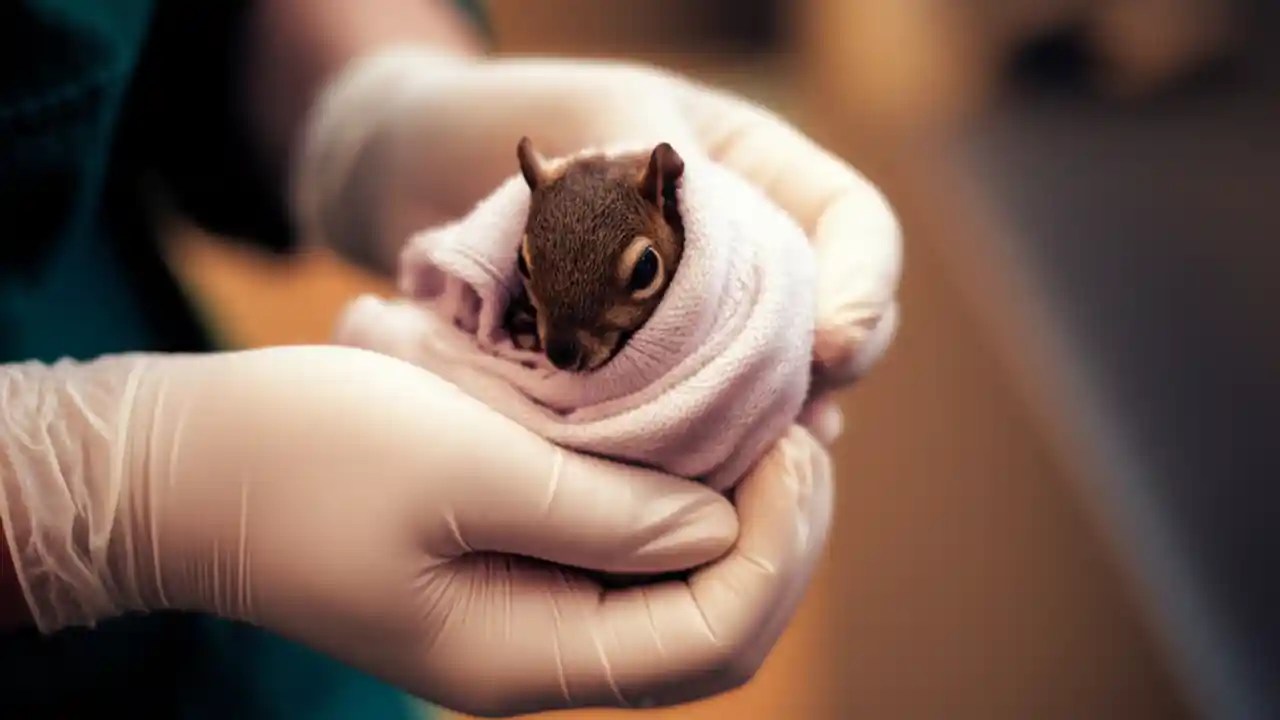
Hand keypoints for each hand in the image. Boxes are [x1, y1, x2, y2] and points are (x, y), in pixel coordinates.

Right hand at [0, 346, 830, 715]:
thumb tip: (721, 523)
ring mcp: (525, 614)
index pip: (711, 640)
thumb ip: (597, 510)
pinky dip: (684, 501)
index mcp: (521, 654)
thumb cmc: (300, 455)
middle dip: (783, 537)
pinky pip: (630, 556)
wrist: (184, 470)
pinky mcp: (511, 567)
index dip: (781, 547)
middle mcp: (537, 654)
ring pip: (681, 593)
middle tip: (805, 428)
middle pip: (712, 627)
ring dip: (744, 517)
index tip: (794, 439)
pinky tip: (700, 436)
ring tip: (774, 425)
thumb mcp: (454, 466)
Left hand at [290, 48, 902, 443]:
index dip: (864, 286)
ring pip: (768, 387)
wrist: (414, 175)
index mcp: (754, 170)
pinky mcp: (644, 381)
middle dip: (819, 376)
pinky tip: (689, 491)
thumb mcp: (587, 131)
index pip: (855, 225)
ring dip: (761, 429)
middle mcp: (742, 252)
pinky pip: (692, 426)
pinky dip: (694, 459)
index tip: (830, 343)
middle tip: (792, 423)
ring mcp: (700, 322)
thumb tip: (710, 308)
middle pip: (827, 322)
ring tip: (750, 467)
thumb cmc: (500, 126)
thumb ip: (653, 198)